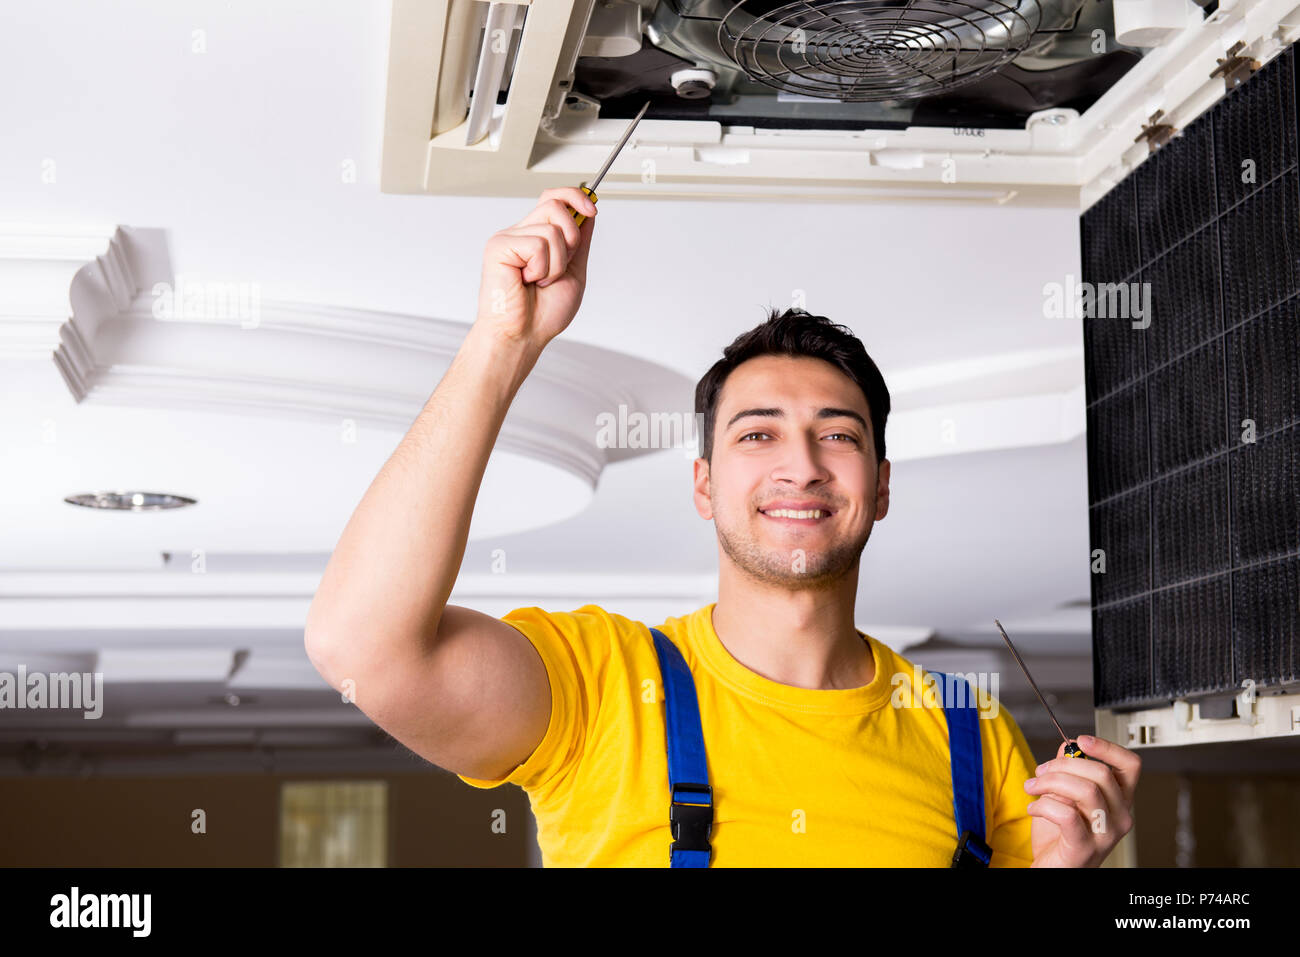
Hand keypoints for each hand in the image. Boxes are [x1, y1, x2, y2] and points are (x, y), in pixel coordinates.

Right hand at [474, 187, 597, 349]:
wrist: (523, 336)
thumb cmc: (543, 313)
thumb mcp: (575, 272)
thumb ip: (580, 242)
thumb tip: (587, 212)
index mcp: (537, 237)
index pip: (554, 198)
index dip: (575, 196)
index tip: (591, 210)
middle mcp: (521, 233)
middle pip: (555, 205)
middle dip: (571, 238)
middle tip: (560, 267)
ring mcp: (509, 238)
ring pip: (551, 228)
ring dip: (557, 262)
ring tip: (541, 281)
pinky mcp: (499, 246)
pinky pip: (537, 244)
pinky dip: (542, 268)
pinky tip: (528, 281)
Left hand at [1024, 734, 1140, 866]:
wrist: (1053, 868)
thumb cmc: (1060, 835)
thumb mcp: (1064, 795)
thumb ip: (1069, 771)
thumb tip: (1068, 746)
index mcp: (1119, 800)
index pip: (1130, 766)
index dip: (1107, 747)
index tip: (1081, 740)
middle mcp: (1120, 817)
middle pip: (1102, 773)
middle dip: (1063, 765)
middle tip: (1041, 771)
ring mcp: (1106, 834)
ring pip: (1086, 790)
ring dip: (1050, 782)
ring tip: (1033, 787)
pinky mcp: (1085, 847)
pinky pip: (1067, 814)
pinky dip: (1043, 805)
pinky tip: (1033, 807)